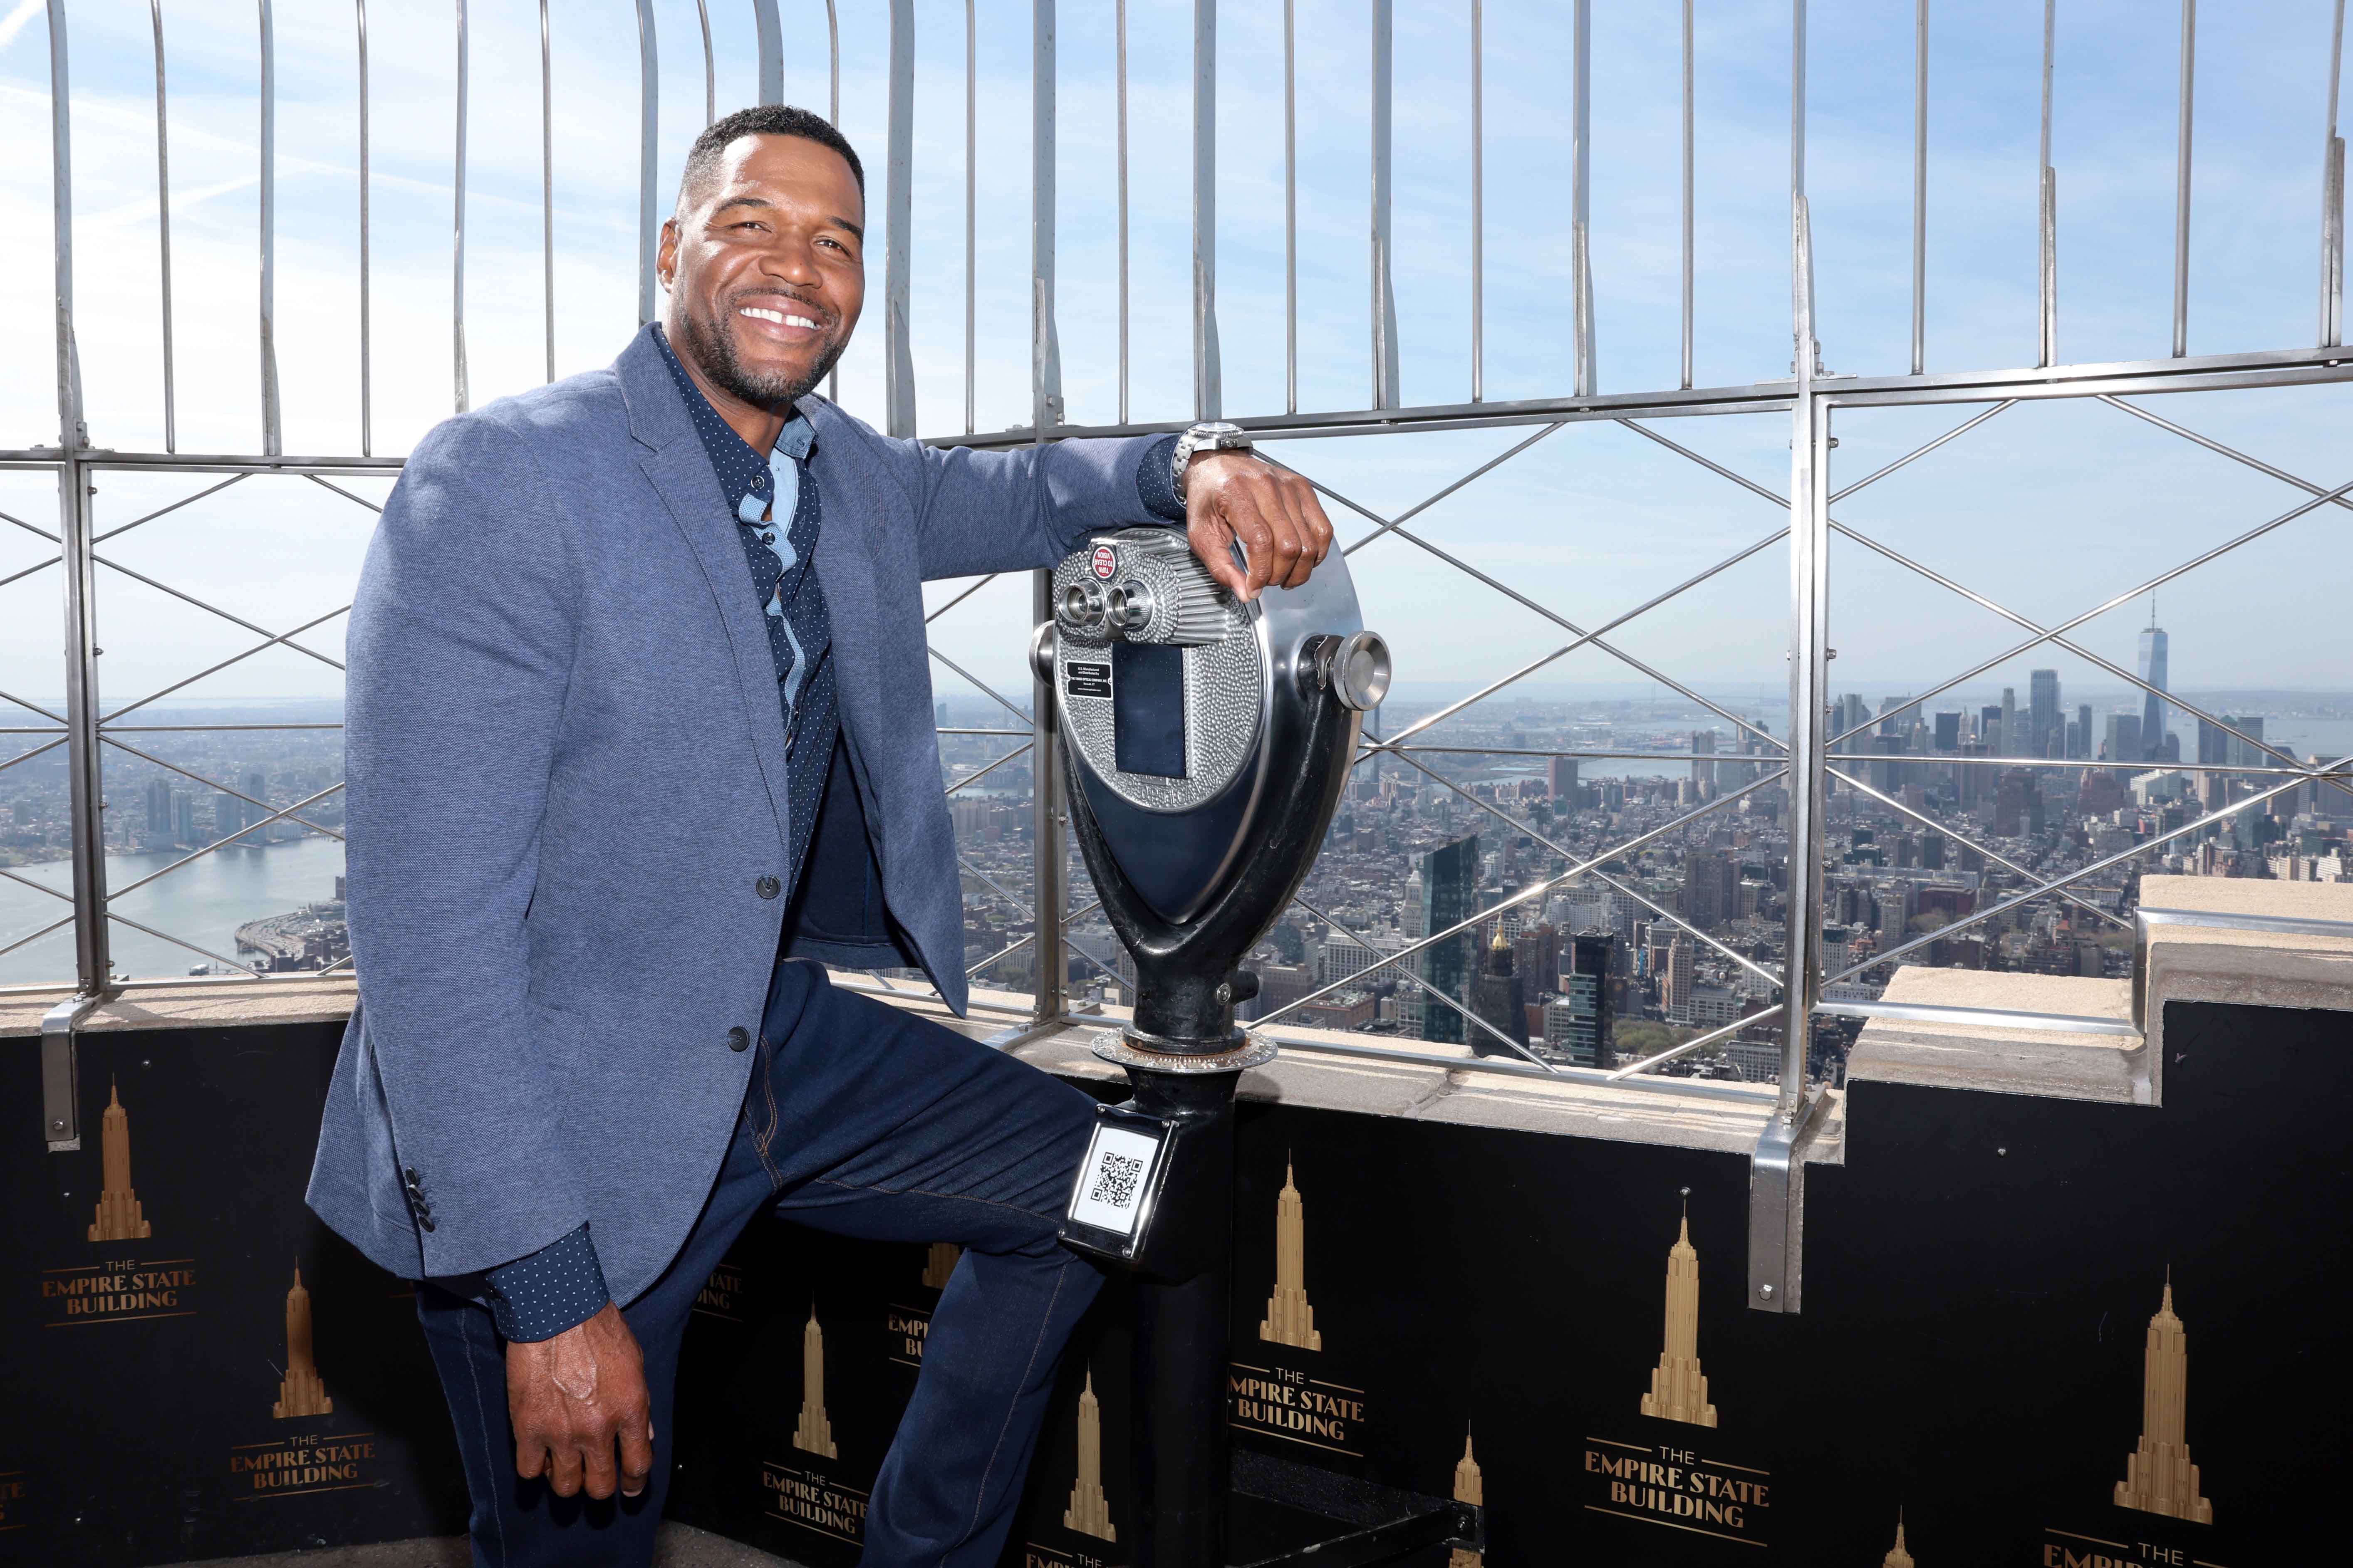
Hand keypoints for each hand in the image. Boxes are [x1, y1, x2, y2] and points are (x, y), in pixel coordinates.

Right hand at [506, 1301, 655, 1500]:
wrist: (555, 1311)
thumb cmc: (597, 1327)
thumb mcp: (635, 1362)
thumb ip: (639, 1404)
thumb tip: (642, 1436)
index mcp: (630, 1410)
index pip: (638, 1464)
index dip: (634, 1483)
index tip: (629, 1488)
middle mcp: (598, 1429)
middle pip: (600, 1485)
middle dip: (600, 1487)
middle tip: (595, 1480)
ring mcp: (561, 1433)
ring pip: (566, 1486)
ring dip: (568, 1482)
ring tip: (566, 1468)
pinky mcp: (527, 1429)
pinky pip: (530, 1471)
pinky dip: (536, 1468)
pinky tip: (541, 1456)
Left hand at [1183, 451, 1334, 601]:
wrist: (1217, 463)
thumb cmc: (1208, 497)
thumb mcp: (1201, 534)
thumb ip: (1220, 567)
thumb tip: (1245, 593)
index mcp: (1236, 493)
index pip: (1261, 542)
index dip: (1260, 573)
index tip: (1253, 588)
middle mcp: (1266, 486)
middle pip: (1289, 545)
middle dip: (1280, 574)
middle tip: (1267, 582)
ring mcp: (1288, 485)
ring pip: (1309, 540)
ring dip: (1299, 569)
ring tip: (1285, 576)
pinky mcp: (1303, 488)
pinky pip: (1322, 527)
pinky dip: (1317, 552)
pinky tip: (1302, 560)